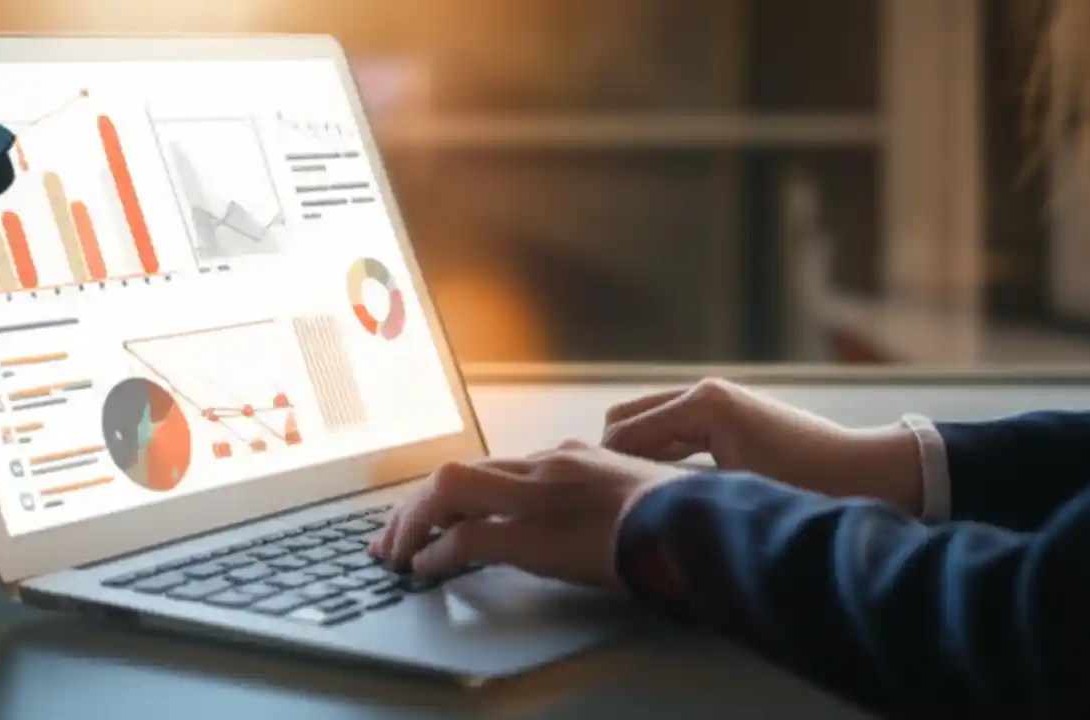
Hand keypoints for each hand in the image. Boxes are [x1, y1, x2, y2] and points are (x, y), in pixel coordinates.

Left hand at [369, 442, 685, 588]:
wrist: (699, 524)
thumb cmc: (679, 517)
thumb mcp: (633, 495)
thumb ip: (597, 499)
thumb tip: (583, 523)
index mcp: (567, 456)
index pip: (492, 468)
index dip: (453, 494)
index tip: (435, 516)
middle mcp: (544, 465)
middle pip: (456, 472)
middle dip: (413, 504)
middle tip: (391, 534)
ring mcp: (537, 495)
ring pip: (447, 490)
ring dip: (412, 523)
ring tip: (395, 552)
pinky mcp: (535, 532)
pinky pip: (466, 537)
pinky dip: (438, 554)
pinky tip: (426, 570)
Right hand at [602, 378, 923, 513]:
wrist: (870, 473)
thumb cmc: (808, 486)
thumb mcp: (735, 492)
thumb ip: (673, 488)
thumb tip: (623, 497)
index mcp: (702, 404)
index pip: (622, 432)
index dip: (599, 468)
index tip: (581, 503)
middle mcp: (704, 392)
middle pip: (625, 416)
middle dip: (607, 455)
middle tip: (598, 500)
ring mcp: (716, 400)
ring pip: (647, 421)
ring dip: (630, 453)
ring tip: (618, 496)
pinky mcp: (727, 415)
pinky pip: (672, 428)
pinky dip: (655, 451)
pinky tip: (654, 485)